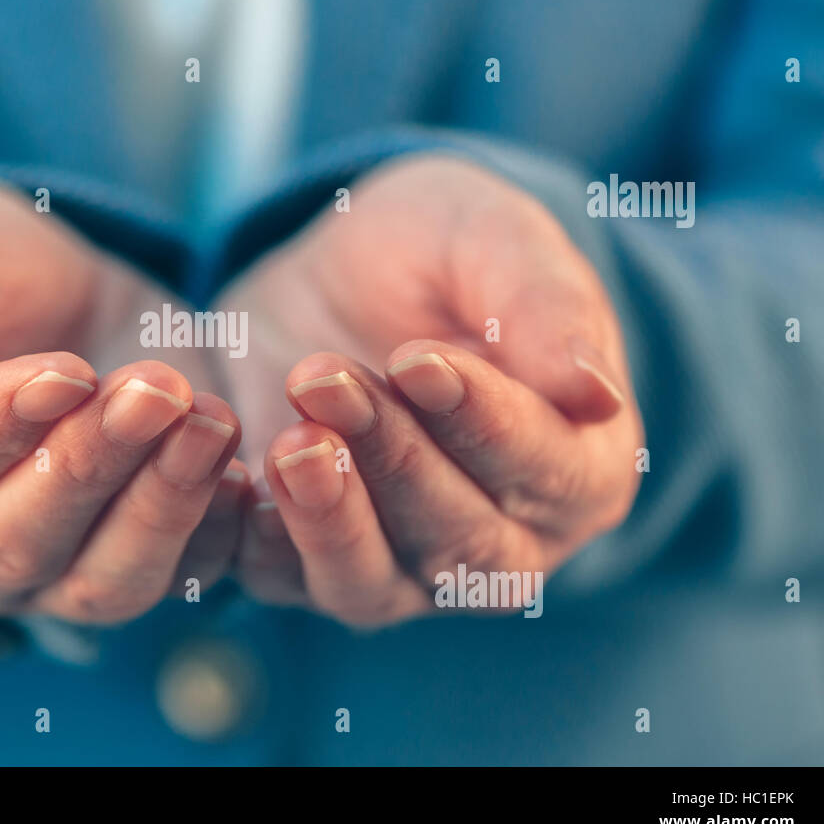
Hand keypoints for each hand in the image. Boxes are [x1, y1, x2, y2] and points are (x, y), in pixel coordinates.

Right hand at [0, 170, 248, 625]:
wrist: (39, 291)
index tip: (64, 370)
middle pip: (10, 544)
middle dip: (90, 465)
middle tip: (156, 387)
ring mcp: (29, 582)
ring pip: (96, 582)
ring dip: (160, 504)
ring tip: (209, 419)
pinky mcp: (116, 565)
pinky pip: (170, 579)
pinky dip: (211, 532)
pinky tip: (243, 469)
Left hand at [217, 155, 641, 625]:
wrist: (343, 270)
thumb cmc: (444, 252)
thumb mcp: (499, 241)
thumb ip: (549, 308)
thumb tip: (596, 395)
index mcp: (577, 468)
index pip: (544, 471)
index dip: (483, 424)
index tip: (419, 360)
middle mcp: (499, 540)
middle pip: (458, 541)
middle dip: (392, 461)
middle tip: (323, 377)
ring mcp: (400, 564)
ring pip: (369, 582)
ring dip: (325, 517)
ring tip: (287, 439)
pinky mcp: (305, 557)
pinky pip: (280, 579)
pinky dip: (254, 540)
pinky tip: (228, 478)